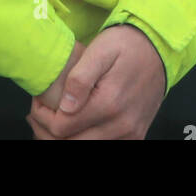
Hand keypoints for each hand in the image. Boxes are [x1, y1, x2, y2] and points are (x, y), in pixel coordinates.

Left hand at [27, 25, 166, 139]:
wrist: (159, 49)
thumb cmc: (127, 45)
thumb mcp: (101, 49)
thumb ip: (81, 78)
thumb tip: (64, 107)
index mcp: (109, 103)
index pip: (62, 127)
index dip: (42, 117)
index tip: (37, 102)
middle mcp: (121, 125)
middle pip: (70, 145)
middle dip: (47, 132)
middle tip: (37, 115)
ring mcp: (130, 134)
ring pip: (86, 150)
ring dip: (64, 139)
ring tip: (51, 122)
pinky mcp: (135, 137)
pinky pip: (105, 147)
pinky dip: (83, 140)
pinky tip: (73, 128)